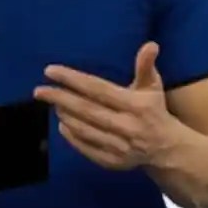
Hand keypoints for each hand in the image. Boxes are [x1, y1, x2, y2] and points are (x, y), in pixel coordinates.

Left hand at [33, 42, 182, 170]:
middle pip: (87, 110)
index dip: (73, 79)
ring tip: (52, 103)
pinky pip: (87, 148)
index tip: (50, 71)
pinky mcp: (114, 162)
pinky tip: (62, 124)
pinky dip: (72, 137)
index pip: (98, 89)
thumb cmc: (154, 110)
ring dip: (65, 115)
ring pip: (85, 129)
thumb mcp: (153, 87)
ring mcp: (120, 147)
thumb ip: (146, 66)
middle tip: (39, 91)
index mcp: (136, 105)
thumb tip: (150, 45)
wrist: (168, 149)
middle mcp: (128, 127)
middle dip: (60, 98)